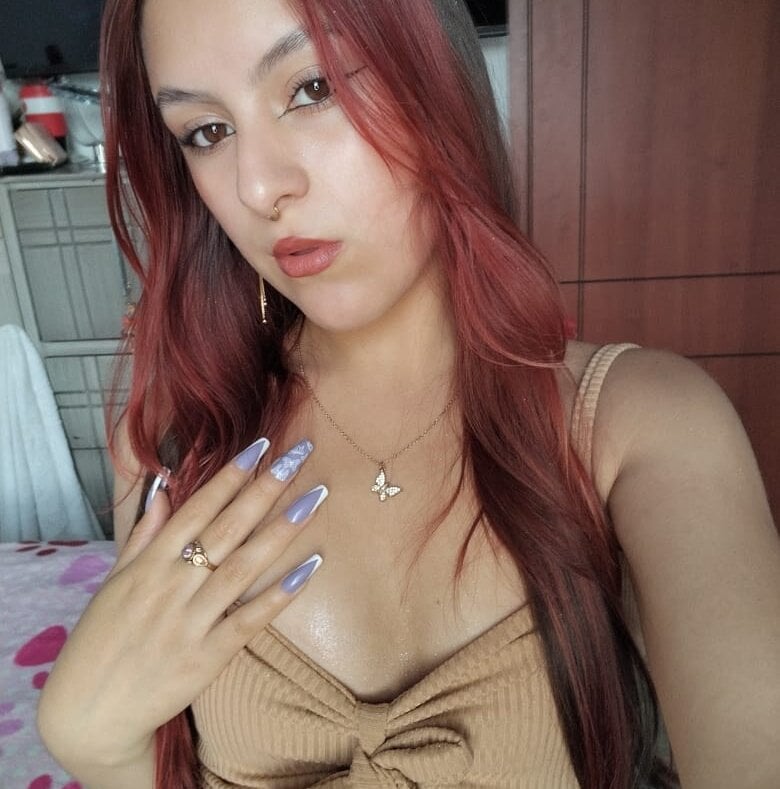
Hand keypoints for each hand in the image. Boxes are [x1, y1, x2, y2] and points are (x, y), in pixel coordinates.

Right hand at [37, 437, 325, 769]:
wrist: (86, 715)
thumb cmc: (100, 641)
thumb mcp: (114, 582)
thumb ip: (142, 535)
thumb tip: (163, 489)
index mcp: (148, 564)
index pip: (197, 508)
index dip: (230, 476)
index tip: (262, 446)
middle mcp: (171, 586)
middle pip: (227, 528)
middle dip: (265, 488)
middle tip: (298, 455)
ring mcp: (190, 622)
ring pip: (243, 567)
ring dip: (282, 530)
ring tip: (315, 498)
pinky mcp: (206, 658)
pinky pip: (249, 621)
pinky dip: (279, 594)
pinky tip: (309, 568)